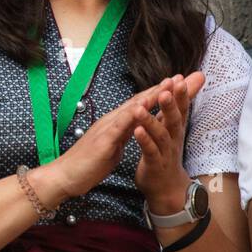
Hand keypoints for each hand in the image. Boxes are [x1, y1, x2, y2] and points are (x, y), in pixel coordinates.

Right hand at [36, 78, 183, 203]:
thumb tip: (133, 128)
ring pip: (133, 108)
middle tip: (186, 75)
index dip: (161, 93)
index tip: (181, 83)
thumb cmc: (88, 163)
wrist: (65, 176)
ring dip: (152, 94)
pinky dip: (133, 114)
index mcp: (117, 123)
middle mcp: (113, 120)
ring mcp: (107, 128)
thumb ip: (122, 135)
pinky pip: (120, 126)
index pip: (143, 104)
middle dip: (164, 88)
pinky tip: (144, 107)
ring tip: (170, 83)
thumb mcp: (112, 147)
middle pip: (142, 100)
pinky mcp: (104, 140)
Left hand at [134, 72, 204, 214]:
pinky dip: (144, 140)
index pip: (179, 109)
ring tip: (141, 107)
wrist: (165, 188)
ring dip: (151, 120)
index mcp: (173, 129)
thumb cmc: (163, 154)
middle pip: (174, 118)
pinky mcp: (154, 164)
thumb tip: (176, 93)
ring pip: (161, 134)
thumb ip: (170, 113)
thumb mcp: (168, 132)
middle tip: (170, 86)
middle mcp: (172, 139)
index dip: (181, 94)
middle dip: (172, 102)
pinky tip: (137, 131)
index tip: (181, 77)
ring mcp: (164, 152)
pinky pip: (150, 151)